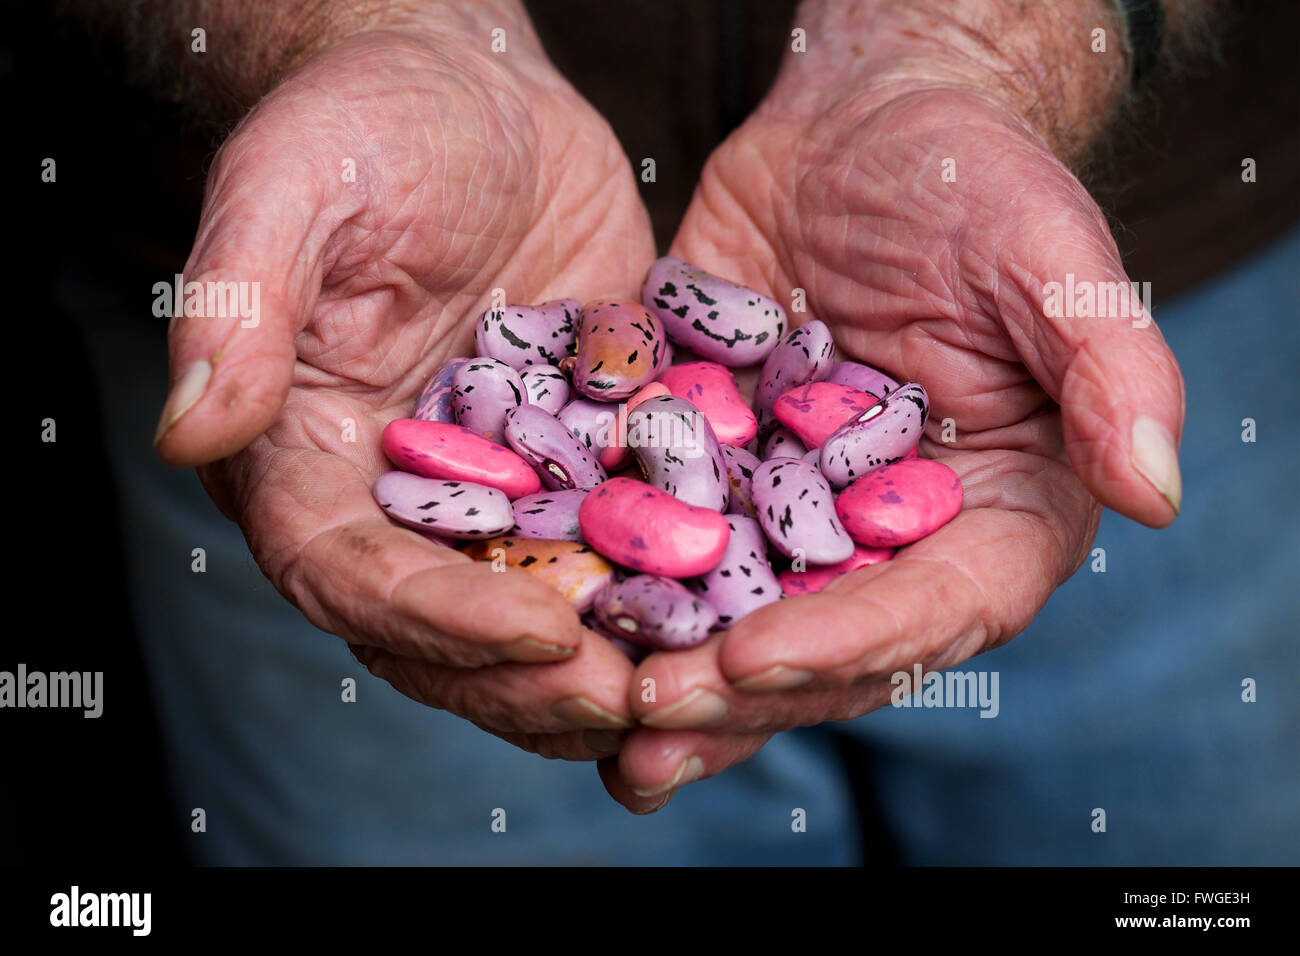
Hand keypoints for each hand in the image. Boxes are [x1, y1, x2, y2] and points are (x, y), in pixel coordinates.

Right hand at [154, 10, 654, 759]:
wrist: (480, 98)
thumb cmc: (369, 123)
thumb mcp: (295, 185)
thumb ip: (238, 304)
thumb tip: (188, 427)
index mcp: (307, 459)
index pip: (352, 577)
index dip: (439, 620)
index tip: (540, 631)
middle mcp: (397, 497)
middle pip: (446, 631)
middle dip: (532, 678)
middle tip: (630, 695)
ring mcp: (496, 490)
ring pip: (539, 608)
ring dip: (608, 657)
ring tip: (695, 677)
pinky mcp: (578, 460)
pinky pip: (619, 539)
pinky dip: (672, 580)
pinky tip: (743, 601)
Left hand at [600, 10, 1184, 807]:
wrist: (855, 137)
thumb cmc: (971, 181)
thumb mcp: (1047, 256)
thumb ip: (1110, 368)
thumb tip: (1160, 492)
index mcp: (993, 512)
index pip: (935, 608)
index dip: (850, 644)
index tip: (754, 658)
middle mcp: (891, 538)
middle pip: (827, 644)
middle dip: (739, 689)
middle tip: (645, 715)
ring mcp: (795, 516)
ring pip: (737, 618)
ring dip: (670, 673)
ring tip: (592, 719)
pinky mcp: (717, 479)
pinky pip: (664, 543)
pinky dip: (612, 582)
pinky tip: (544, 614)